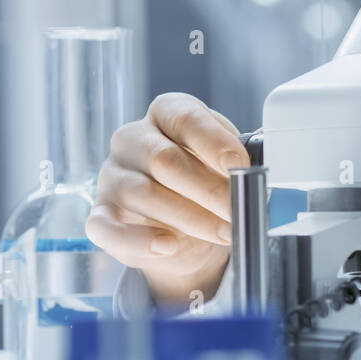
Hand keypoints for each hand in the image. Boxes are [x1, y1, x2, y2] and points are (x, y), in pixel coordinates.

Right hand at [86, 92, 250, 308]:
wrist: (182, 226)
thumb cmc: (205, 181)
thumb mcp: (225, 165)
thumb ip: (239, 164)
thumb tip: (260, 177)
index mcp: (165, 114)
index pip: (185, 117)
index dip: (214, 141)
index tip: (239, 165)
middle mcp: (132, 139)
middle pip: (165, 159)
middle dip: (209, 189)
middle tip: (238, 210)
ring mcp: (111, 176)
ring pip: (144, 193)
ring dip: (190, 218)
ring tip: (224, 232)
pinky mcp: (100, 215)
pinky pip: (109, 228)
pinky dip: (141, 240)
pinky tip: (169, 245)